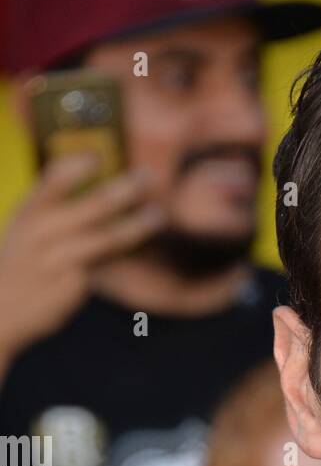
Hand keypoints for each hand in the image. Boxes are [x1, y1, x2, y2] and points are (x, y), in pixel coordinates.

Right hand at [0, 154, 164, 371]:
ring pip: (105, 238)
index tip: (99, 156)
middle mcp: (42, 232)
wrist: (3, 309)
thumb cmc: (23, 260)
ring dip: (136, 225)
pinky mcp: (73, 284)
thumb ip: (54, 205)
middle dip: (124, 189)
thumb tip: (95, 179)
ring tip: (158, 215)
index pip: (53, 180)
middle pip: (91, 206)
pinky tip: (144, 242)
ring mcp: (58, 259)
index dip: (78, 166)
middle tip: (148, 177)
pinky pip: (106, 262)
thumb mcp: (27, 226)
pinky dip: (126, 250)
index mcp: (29, 210)